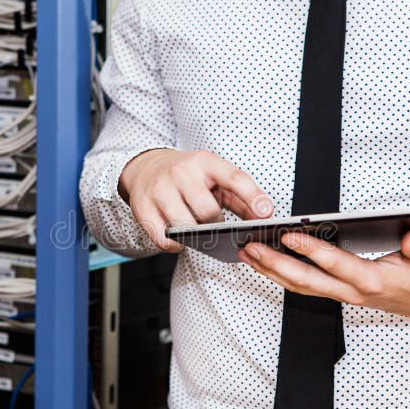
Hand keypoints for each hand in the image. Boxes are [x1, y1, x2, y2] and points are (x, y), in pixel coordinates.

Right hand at [119, 149, 274, 251]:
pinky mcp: (143, 208)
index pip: (234, 178)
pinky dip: (176, 245)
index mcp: (205, 162)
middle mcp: (181, 172)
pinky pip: (165, 239)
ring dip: (196, 236)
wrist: (146, 167)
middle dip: (216, 225)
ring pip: (186, 227)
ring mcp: (160, 189)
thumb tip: (264, 218)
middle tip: (214, 224)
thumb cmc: (187, 176)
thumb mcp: (214, 178)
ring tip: (197, 231)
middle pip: (208, 211)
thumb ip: (240, 197)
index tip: (267, 213)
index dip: (253, 196)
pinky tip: (180, 239)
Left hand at [238, 230, 409, 321]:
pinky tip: (267, 262)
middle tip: (252, 247)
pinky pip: (305, 287)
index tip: (289, 235)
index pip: (336, 264)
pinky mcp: (339, 293)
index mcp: (372, 281)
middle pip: (306, 281)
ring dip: (272, 271)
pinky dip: (282, 275)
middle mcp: (352, 292)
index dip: (312, 250)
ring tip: (249, 252)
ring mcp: (343, 295)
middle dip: (276, 264)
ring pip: (300, 286)